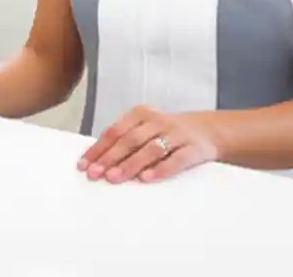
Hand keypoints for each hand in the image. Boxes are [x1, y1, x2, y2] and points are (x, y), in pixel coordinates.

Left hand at [77, 105, 219, 183]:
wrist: (208, 129)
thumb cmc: (167, 132)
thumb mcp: (145, 128)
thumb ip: (125, 141)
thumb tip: (96, 162)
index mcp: (141, 114)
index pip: (114, 131)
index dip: (98, 148)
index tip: (83, 165)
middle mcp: (158, 121)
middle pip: (130, 140)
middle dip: (110, 158)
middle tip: (95, 174)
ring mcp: (176, 134)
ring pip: (150, 149)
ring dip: (130, 164)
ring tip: (114, 178)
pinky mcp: (194, 149)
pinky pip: (176, 160)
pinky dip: (160, 169)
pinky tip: (146, 179)